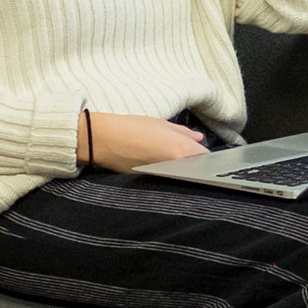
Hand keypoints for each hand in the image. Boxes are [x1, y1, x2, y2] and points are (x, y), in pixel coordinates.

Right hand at [86, 111, 205, 172]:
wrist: (102, 140)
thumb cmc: (131, 128)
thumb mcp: (162, 124)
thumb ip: (184, 133)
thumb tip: (198, 138)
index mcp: (181, 151)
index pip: (205, 159)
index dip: (205, 156)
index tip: (201, 153)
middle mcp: (174, 168)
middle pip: (194, 170)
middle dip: (194, 164)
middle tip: (187, 155)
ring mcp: (162, 178)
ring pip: (180, 176)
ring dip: (181, 170)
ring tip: (168, 158)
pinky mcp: (149, 183)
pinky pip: (166, 179)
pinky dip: (167, 174)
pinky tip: (158, 165)